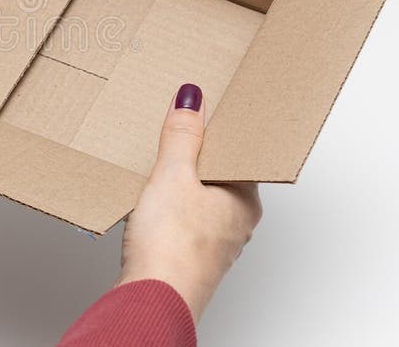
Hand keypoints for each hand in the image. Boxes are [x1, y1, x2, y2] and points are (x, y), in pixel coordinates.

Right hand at [116, 83, 262, 321]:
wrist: (154, 299)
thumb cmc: (172, 247)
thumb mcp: (173, 175)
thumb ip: (182, 136)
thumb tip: (193, 99)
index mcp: (245, 200)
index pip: (238, 154)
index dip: (217, 132)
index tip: (198, 113)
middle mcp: (238, 223)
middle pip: (219, 176)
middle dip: (196, 157)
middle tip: (173, 132)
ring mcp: (215, 244)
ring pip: (202, 200)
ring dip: (182, 184)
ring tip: (157, 166)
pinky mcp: (190, 258)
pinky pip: (185, 221)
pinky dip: (171, 208)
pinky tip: (152, 204)